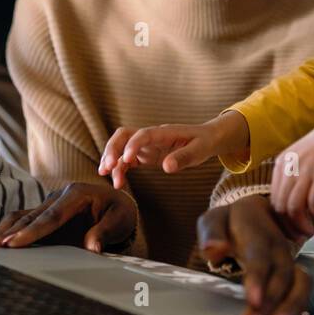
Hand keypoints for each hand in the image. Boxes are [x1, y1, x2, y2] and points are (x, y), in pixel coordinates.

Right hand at [0, 181, 136, 251]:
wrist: (116, 206)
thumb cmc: (119, 212)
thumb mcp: (120, 219)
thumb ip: (105, 232)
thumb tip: (91, 247)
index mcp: (76, 194)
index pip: (51, 216)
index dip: (32, 231)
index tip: (14, 244)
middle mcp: (58, 196)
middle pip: (29, 217)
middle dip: (8, 234)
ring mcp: (48, 204)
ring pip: (20, 217)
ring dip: (2, 232)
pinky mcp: (43, 214)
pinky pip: (21, 221)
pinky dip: (6, 232)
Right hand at [99, 110, 250, 189]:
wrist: (206, 139)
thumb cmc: (203, 143)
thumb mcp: (199, 151)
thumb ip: (183, 157)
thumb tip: (167, 167)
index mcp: (163, 132)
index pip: (143, 134)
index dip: (132, 145)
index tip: (125, 159)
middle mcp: (150, 137)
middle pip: (123, 135)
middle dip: (112, 149)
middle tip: (107, 167)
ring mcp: (145, 145)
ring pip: (121, 147)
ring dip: (112, 160)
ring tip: (108, 177)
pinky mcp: (144, 155)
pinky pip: (126, 160)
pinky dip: (119, 169)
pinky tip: (117, 182)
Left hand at [197, 195, 311, 314]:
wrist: (255, 214)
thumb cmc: (230, 223)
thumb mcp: (214, 221)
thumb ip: (212, 232)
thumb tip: (215, 248)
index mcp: (257, 232)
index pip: (260, 256)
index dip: (259, 278)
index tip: (253, 300)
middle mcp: (278, 248)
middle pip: (282, 275)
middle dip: (270, 303)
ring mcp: (289, 261)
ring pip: (300, 283)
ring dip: (290, 307)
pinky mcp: (294, 274)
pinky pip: (303, 289)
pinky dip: (301, 306)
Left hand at [270, 107, 313, 237]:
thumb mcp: (303, 158)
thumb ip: (294, 178)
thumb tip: (290, 209)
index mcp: (282, 162)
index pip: (273, 199)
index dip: (280, 220)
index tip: (290, 230)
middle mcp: (291, 163)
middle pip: (281, 206)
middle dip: (290, 226)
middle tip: (300, 235)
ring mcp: (308, 166)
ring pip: (295, 206)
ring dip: (302, 224)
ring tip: (310, 230)